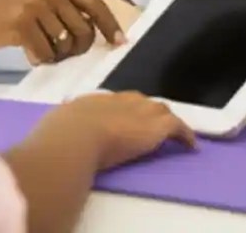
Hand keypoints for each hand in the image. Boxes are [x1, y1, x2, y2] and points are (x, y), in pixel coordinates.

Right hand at [0, 0, 123, 63]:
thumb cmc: (3, 12)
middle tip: (61, 53)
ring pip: (65, 44)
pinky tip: (29, 54)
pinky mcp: (21, 24)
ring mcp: (34, 6)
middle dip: (77, 49)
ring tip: (42, 51)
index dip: (110, 25)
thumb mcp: (36, 0)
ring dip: (57, 55)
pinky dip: (40, 59)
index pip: (94, 4)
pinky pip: (46, 52)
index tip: (119, 43)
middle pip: (83, 30)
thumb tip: (96, 33)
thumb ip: (63, 9)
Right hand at [35, 91, 196, 169]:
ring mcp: (140, 111)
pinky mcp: (157, 126)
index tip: (124, 120)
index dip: (123, 110)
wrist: (76, 136)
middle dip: (146, 110)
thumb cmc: (60, 133)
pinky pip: (178, 126)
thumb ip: (63, 124)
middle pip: (140, 100)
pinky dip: (185, 134)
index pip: (116, 101)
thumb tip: (55, 129)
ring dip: (165, 120)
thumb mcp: (58, 123)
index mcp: (94, 99)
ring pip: (161, 109)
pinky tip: (190, 145)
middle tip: (148, 125)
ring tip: (171, 133)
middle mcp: (119, 99)